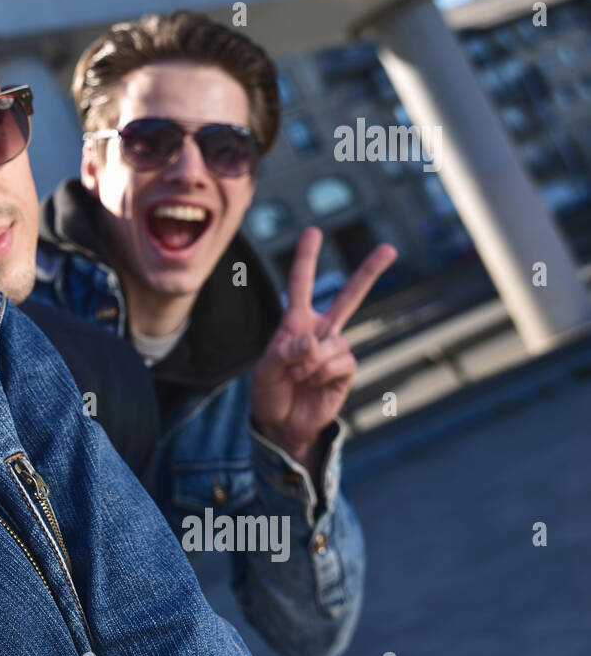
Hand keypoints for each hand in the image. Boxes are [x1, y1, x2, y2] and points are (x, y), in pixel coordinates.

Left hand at [251, 227, 397, 470]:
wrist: (282, 425)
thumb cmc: (269, 393)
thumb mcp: (265, 370)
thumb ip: (285, 351)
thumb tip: (314, 341)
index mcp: (295, 322)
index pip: (301, 284)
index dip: (307, 258)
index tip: (314, 230)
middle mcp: (320, 330)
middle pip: (349, 296)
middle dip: (370, 272)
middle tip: (390, 248)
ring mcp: (336, 349)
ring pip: (334, 342)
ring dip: (312, 362)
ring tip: (299, 376)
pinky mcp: (347, 370)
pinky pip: (341, 361)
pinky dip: (323, 372)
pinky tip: (314, 383)